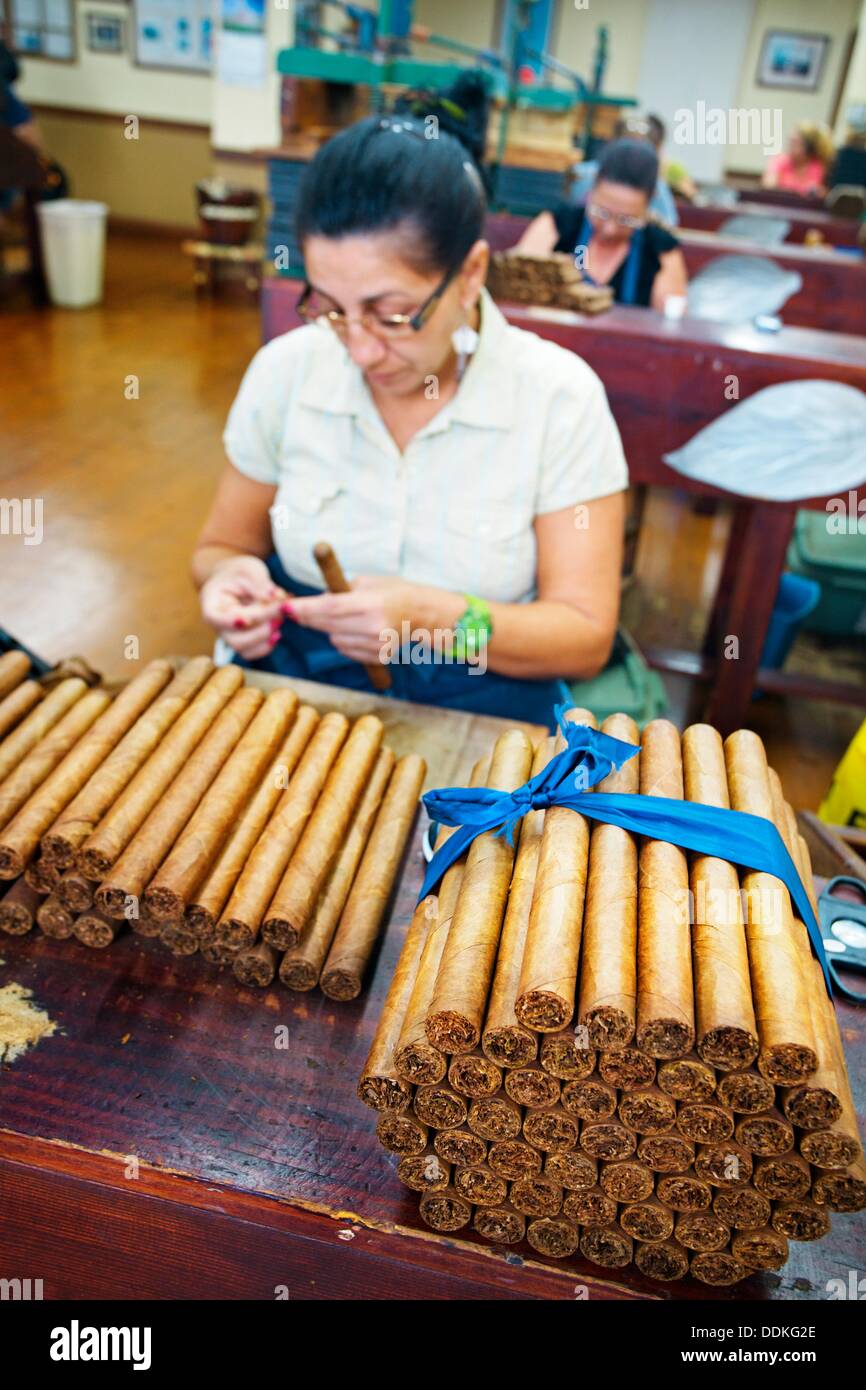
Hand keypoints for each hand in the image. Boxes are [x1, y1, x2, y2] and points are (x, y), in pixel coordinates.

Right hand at [200, 554, 290, 659]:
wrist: (238, 580)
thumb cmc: (239, 573)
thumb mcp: (248, 569)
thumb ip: (260, 583)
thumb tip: (276, 597)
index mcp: (211, 604)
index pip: (215, 618)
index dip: (231, 621)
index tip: (247, 619)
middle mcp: (218, 624)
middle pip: (234, 638)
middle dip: (260, 628)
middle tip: (280, 610)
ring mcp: (231, 635)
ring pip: (245, 649)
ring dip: (265, 637)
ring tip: (280, 619)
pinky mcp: (244, 641)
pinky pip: (253, 652)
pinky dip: (267, 645)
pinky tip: (278, 632)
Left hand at [287, 576, 434, 665]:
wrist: (424, 615)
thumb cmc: (394, 592)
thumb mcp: (368, 582)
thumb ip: (340, 591)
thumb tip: (312, 603)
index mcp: (372, 603)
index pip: (330, 607)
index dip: (305, 608)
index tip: (286, 607)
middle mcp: (374, 626)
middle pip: (328, 625)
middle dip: (308, 618)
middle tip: (295, 611)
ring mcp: (377, 645)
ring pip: (334, 639)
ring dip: (329, 629)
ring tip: (343, 618)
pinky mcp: (379, 657)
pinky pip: (346, 650)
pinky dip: (342, 640)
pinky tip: (354, 631)